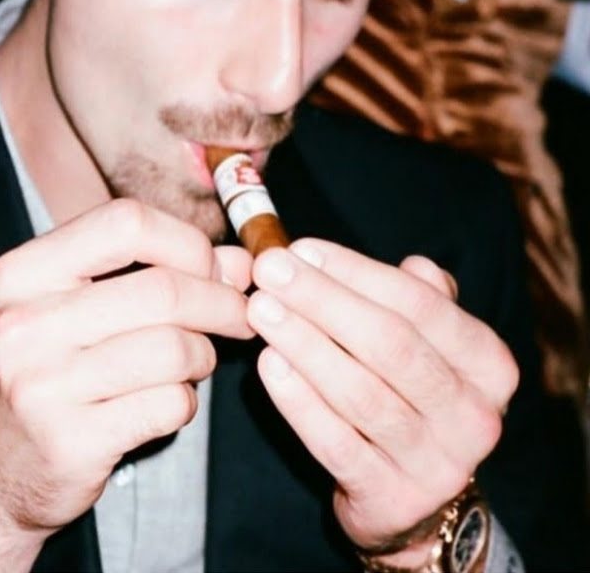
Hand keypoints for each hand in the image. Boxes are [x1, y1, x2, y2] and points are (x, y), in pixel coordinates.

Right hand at [0, 198, 253, 572]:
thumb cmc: (46, 372)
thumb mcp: (75, 306)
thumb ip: (153, 271)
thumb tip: (240, 262)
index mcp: (23, 272)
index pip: (127, 222)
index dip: (188, 242)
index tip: (215, 269)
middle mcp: (24, 323)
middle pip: (163, 289)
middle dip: (221, 302)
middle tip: (241, 316)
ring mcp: (42, 385)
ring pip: (174, 348)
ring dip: (204, 355)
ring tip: (194, 361)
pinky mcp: (71, 442)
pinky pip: (170, 404)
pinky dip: (187, 401)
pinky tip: (168, 400)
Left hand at [246, 239, 517, 567]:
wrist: (415, 495)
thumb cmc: (413, 395)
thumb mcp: (432, 345)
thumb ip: (423, 301)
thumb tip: (414, 264)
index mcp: (488, 365)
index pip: (420, 305)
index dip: (356, 272)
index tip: (303, 249)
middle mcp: (473, 415)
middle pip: (389, 344)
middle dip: (322, 300)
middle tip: (269, 270)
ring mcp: (436, 464)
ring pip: (360, 393)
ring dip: (304, 343)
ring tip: (261, 309)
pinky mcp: (391, 499)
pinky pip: (336, 444)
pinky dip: (299, 401)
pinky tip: (268, 364)